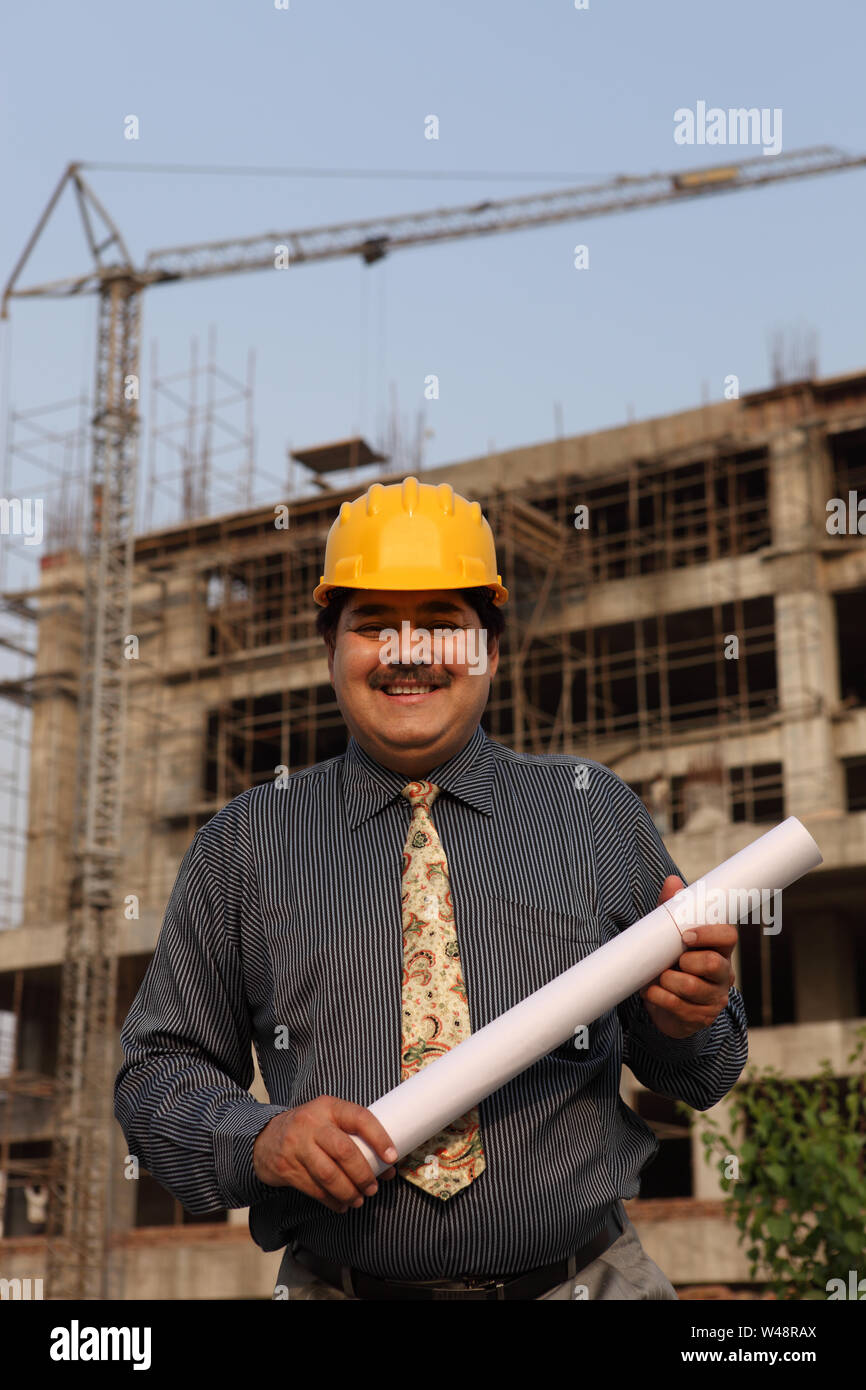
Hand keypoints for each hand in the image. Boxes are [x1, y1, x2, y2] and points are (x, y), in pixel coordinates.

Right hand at [253, 1095, 397, 1213]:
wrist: (264, 1138)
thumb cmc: (310, 1130)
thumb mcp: (329, 1121)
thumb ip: (355, 1138)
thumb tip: (389, 1166)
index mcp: (328, 1107)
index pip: (359, 1118)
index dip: (379, 1138)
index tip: (392, 1157)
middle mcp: (311, 1123)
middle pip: (344, 1151)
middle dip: (363, 1174)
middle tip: (372, 1188)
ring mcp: (296, 1145)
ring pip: (328, 1174)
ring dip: (348, 1192)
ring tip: (359, 1200)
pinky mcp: (286, 1167)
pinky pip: (314, 1189)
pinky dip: (332, 1201)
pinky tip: (341, 1205)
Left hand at [639, 876, 736, 1038]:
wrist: (664, 1001)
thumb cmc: (671, 961)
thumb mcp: (669, 935)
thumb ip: (671, 909)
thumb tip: (672, 881)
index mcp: (719, 949)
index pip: (728, 937)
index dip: (709, 934)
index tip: (686, 936)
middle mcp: (723, 974)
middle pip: (713, 964)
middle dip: (686, 963)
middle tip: (672, 962)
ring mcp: (714, 997)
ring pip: (693, 988)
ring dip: (668, 981)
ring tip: (658, 978)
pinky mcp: (701, 1017)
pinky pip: (679, 1008)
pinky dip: (659, 997)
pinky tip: (651, 992)